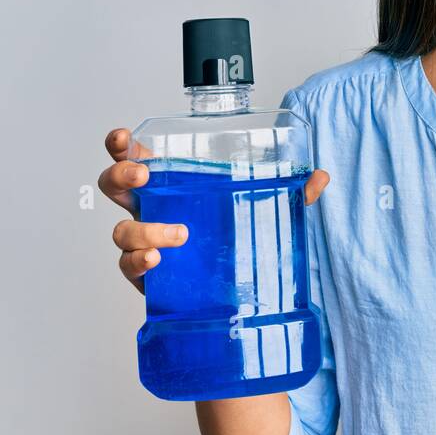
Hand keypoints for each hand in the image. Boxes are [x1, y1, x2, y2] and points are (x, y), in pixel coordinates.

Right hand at [97, 128, 330, 293]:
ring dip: (144, 228)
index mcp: (174, 187)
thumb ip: (292, 195)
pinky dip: (138, 261)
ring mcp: (147, 244)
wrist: (233, 296)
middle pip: (115, 186)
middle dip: (121, 176)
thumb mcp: (266, 213)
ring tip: (178, 234)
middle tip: (144, 177)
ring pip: (122, 231)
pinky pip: (129, 266)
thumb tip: (320, 177)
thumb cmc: (237, 241)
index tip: (124, 137)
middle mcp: (153, 212)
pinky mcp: (148, 277)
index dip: (122, 146)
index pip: (138, 158)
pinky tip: (156, 261)